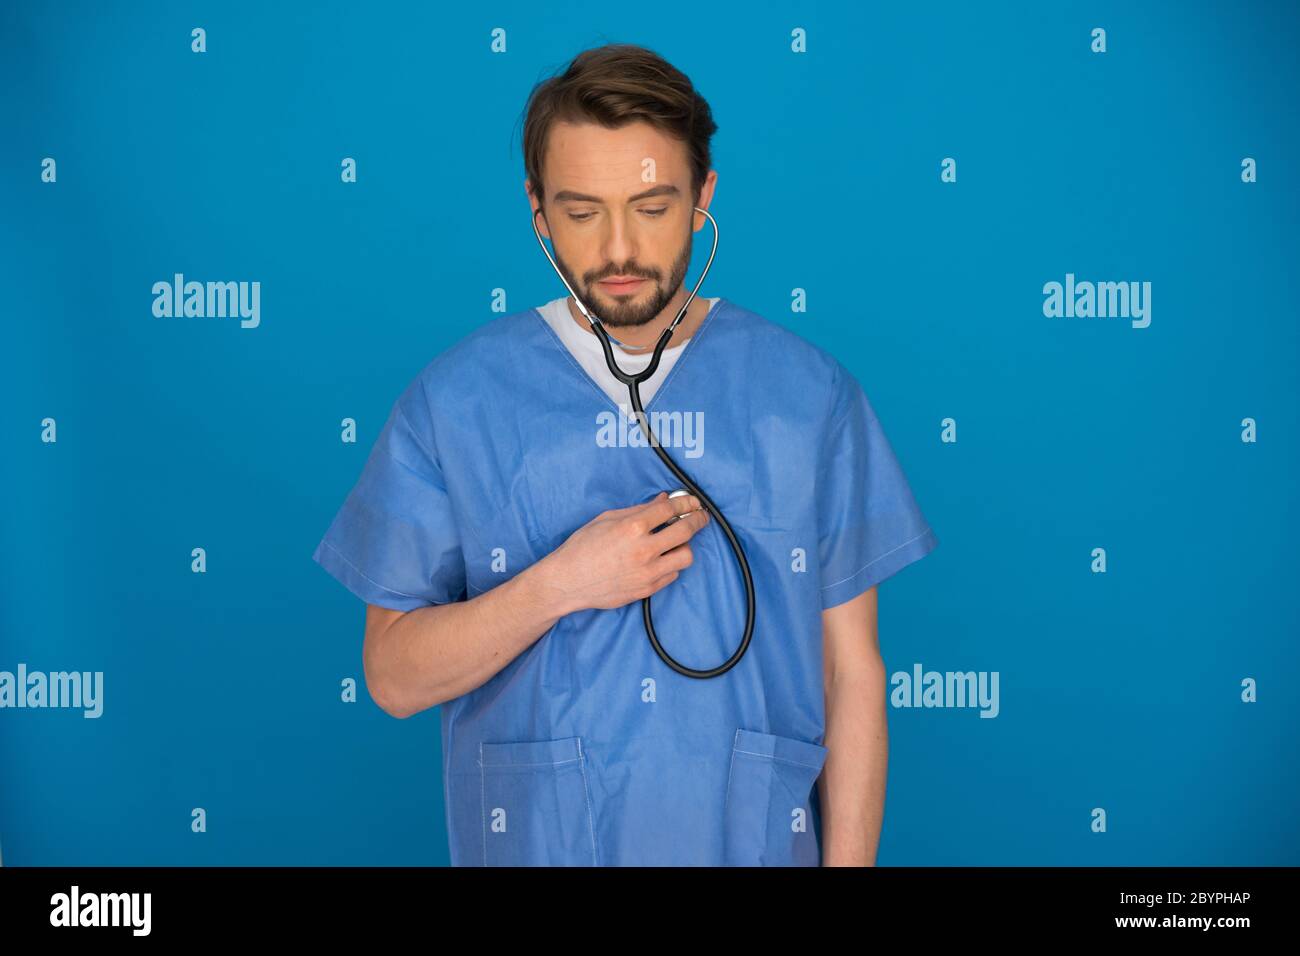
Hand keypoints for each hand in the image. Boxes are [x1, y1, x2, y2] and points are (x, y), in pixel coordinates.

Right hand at [539, 492, 709, 613]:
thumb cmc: (582, 547)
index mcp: (632, 527)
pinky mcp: (647, 590)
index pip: (671, 509)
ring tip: (677, 541)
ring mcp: (647, 573)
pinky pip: (672, 574)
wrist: (568, 582)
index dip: (686, 501)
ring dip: (685, 545)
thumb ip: (639, 510)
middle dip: (698, 519)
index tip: (691, 501)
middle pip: (686, 531)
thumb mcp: (607, 519)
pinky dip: (670, 564)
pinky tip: (661, 558)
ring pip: (686, 556)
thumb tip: (663, 500)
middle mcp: (643, 550)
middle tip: (700, 516)